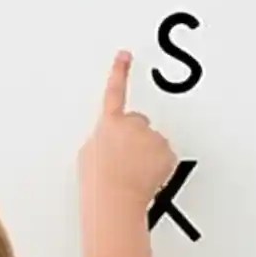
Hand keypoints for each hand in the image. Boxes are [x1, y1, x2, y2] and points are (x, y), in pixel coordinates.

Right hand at [79, 51, 176, 206]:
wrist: (115, 201)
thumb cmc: (99, 182)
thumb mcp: (88, 155)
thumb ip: (101, 139)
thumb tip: (109, 141)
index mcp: (109, 124)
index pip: (114, 90)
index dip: (119, 71)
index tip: (124, 55)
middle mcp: (132, 125)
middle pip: (138, 123)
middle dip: (134, 137)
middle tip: (125, 159)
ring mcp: (151, 138)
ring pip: (152, 141)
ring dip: (146, 153)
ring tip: (133, 172)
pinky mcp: (167, 152)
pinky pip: (164, 155)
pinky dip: (158, 165)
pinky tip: (145, 176)